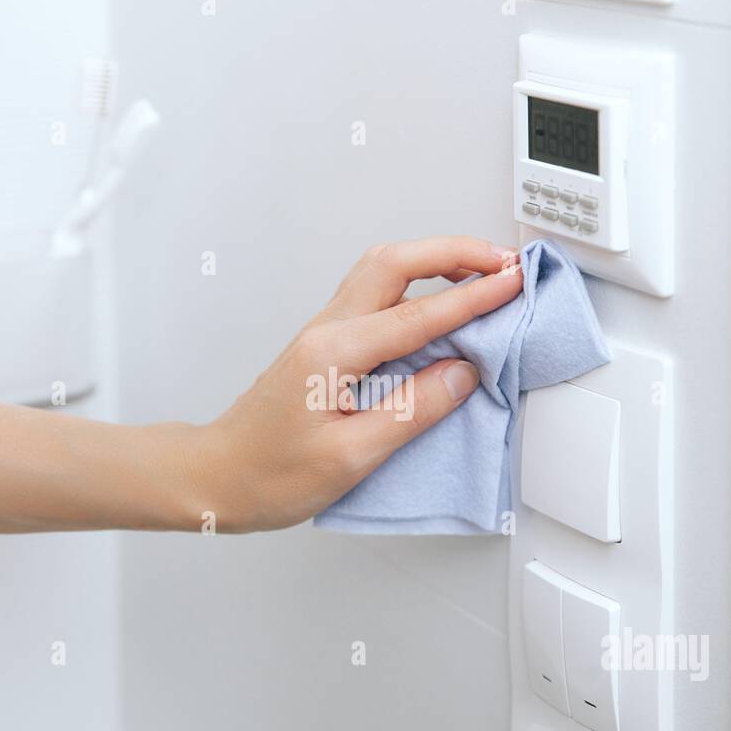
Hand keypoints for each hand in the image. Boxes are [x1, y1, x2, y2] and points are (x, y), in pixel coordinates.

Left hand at [187, 236, 521, 532]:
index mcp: (333, 354)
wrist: (218, 477)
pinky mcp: (326, 347)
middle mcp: (327, 332)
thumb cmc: (269, 474)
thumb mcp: (349, 457)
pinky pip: (376, 297)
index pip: (418, 314)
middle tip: (502, 263)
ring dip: (434, 263)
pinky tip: (437, 304)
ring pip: (383, 272)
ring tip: (479, 272)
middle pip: (395, 262)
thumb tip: (460, 375)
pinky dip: (416, 287)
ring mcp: (324, 335)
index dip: (474, 296)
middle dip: (454, 253)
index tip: (513, 284)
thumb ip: (409, 411)